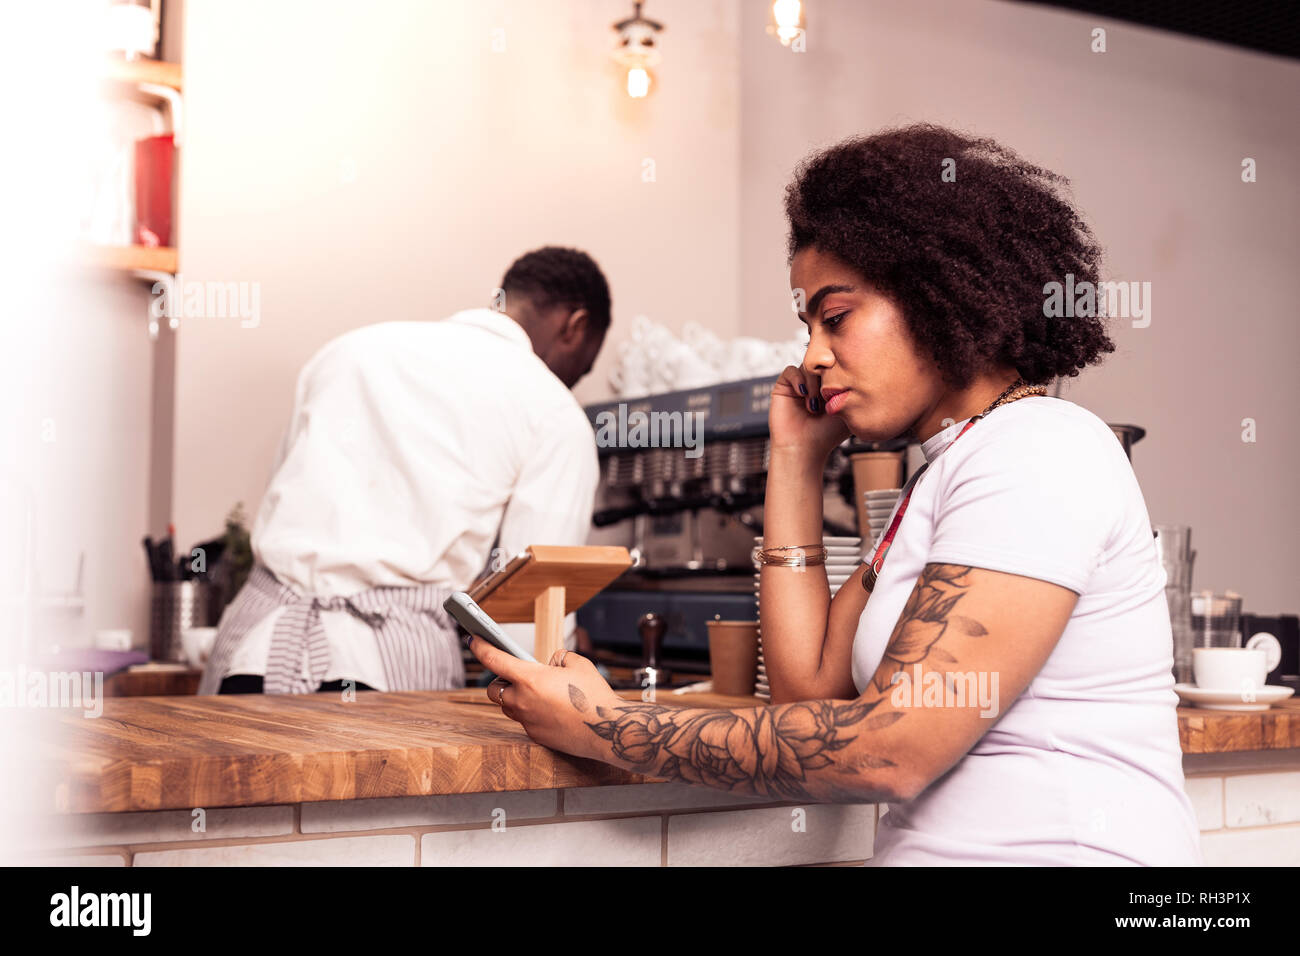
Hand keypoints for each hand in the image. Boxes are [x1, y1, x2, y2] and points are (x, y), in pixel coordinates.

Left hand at [467, 637, 620, 759]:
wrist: (607, 730)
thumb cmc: (594, 696)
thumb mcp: (578, 664)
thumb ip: (559, 658)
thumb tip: (552, 663)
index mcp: (530, 679)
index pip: (494, 660)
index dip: (481, 648)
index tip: (473, 641)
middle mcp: (522, 701)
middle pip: (493, 690)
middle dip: (499, 680)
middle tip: (515, 674)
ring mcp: (527, 721)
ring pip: (508, 707)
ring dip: (514, 697)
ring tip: (534, 691)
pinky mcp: (535, 735)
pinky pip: (524, 720)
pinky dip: (530, 712)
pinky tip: (549, 708)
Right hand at [769, 364, 849, 461]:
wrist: (804, 449)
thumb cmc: (827, 435)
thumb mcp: (849, 410)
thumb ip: (856, 391)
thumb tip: (867, 373)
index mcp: (831, 386)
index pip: (837, 364)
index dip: (840, 368)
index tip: (845, 380)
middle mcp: (815, 383)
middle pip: (821, 362)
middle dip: (827, 373)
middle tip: (830, 388)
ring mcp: (800, 384)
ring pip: (807, 365)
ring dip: (813, 382)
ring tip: (815, 404)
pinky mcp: (784, 386)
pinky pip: (791, 370)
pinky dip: (798, 380)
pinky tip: (804, 395)